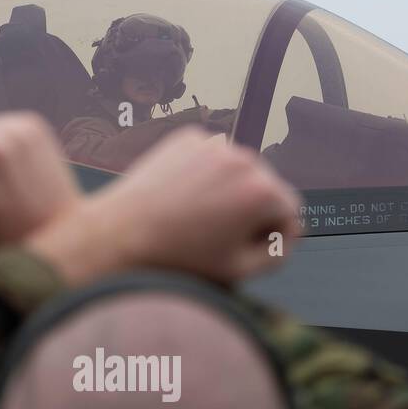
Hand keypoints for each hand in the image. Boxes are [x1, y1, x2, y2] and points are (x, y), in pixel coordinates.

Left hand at [27, 127, 300, 286]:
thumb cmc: (178, 260)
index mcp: (263, 192)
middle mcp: (244, 159)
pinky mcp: (188, 139)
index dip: (275, 237)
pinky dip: (203, 178)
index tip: (250, 250)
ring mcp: (215, 144)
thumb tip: (286, 231)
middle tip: (218, 240)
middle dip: (251, 212)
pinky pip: (210, 160)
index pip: (291, 211)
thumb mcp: (238, 270)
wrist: (117, 237)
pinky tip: (180, 201)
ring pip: (237, 172)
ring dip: (228, 193)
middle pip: (266, 187)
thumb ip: (277, 252)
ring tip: (196, 222)